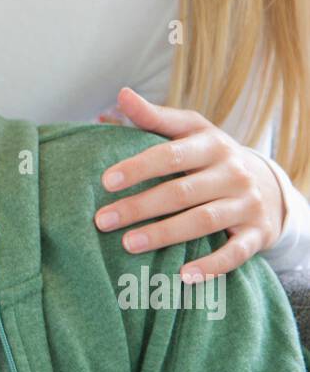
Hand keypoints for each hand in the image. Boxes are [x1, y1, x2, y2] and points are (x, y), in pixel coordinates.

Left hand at [94, 87, 286, 280]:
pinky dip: (211, 265)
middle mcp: (232, 171)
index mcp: (211, 144)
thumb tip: (121, 95)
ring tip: (128, 244)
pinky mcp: (257, 233)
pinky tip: (184, 275)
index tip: (106, 181)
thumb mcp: (191, 131)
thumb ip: (154, 118)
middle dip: (140, 206)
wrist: (269, 185)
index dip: (138, 167)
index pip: (171, 154)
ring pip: (203, 220)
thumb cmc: (213, 157)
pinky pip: (235, 253)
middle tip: (103, 220)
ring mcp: (246, 203)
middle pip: (181, 191)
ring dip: (164, 234)